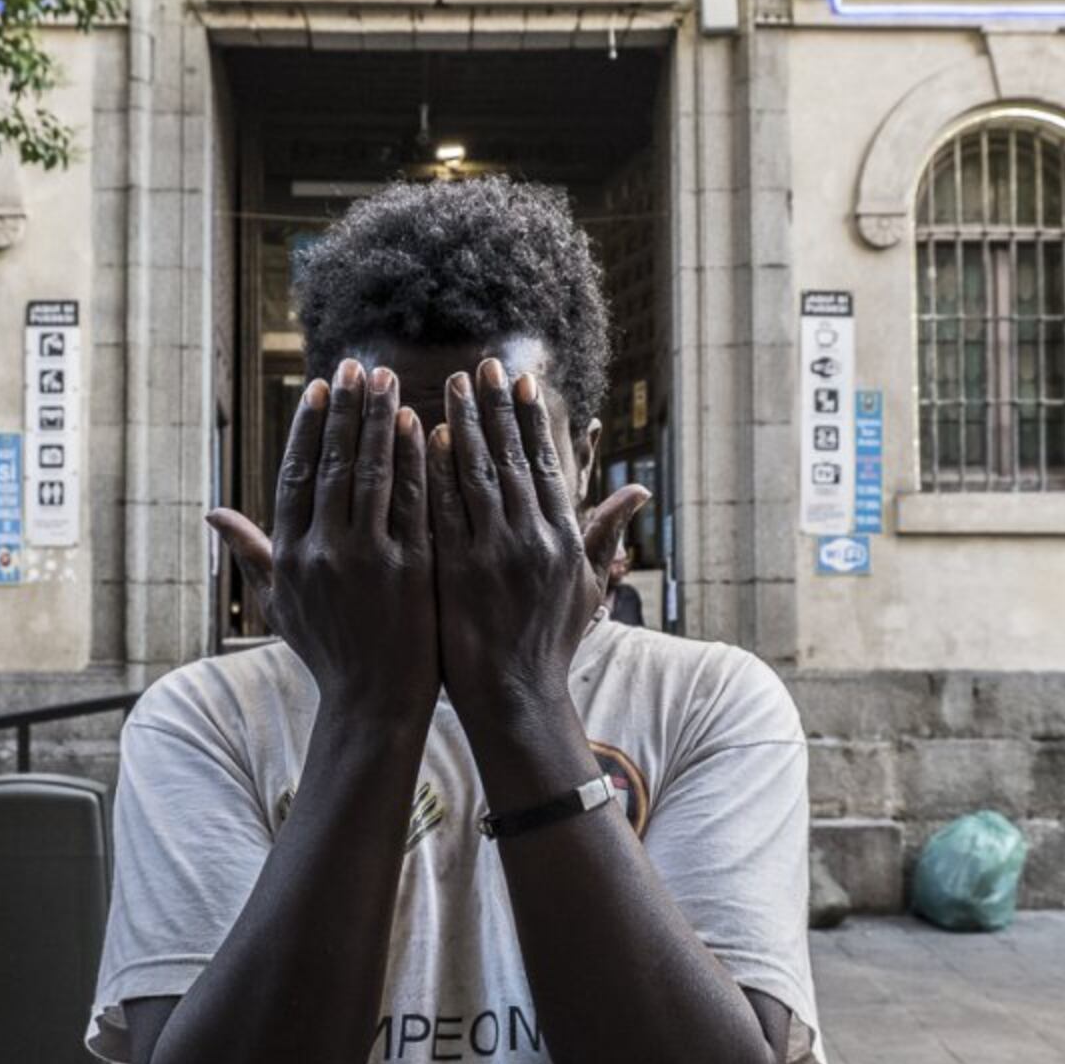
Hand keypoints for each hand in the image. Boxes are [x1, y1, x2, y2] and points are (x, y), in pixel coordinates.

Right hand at [207, 360, 437, 720]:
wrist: (374, 702)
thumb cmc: (327, 651)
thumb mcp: (280, 603)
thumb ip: (251, 552)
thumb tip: (212, 514)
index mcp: (291, 555)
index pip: (297, 474)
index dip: (309, 426)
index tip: (322, 386)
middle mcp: (325, 553)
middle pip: (334, 464)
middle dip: (347, 409)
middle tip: (359, 366)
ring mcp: (370, 560)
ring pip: (373, 474)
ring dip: (381, 421)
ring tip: (391, 380)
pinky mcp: (412, 570)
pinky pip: (413, 503)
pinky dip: (416, 461)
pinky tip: (424, 426)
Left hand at [426, 357, 648, 737]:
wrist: (514, 699)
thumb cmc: (549, 643)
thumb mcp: (588, 587)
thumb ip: (607, 534)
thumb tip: (639, 488)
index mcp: (564, 540)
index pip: (548, 464)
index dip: (534, 419)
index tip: (522, 381)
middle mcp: (533, 541)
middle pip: (513, 458)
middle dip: (496, 406)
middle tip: (481, 364)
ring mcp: (494, 555)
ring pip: (478, 474)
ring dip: (465, 424)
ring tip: (450, 385)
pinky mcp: (458, 572)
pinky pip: (444, 509)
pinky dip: (435, 470)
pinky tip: (425, 437)